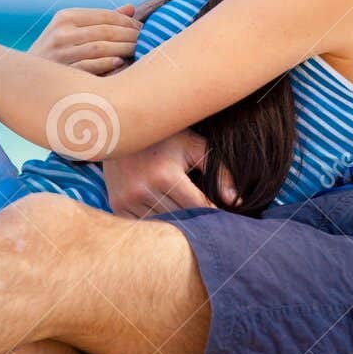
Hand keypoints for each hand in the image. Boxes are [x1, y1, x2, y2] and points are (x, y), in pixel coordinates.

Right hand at [28, 4, 140, 74]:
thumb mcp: (73, 30)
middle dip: (130, 36)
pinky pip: (90, 66)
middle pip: (105, 31)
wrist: (27, 78)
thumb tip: (131, 8)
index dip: (128, 22)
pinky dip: (107, 63)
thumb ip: (102, 20)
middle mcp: (61, 32)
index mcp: (66, 17)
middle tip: (146, 41)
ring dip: (123, 49)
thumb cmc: (58, 51)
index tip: (143, 29)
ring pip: (100, 48)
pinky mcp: (61, 73)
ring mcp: (60, 53)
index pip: (105, 15)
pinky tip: (120, 63)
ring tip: (138, 52)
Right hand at [102, 130, 236, 218]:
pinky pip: (144, 225)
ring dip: (177, 224)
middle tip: (212, 223)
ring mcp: (127, 199)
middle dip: (198, 220)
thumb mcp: (192, 145)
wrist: (121, 128)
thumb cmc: (164, 136)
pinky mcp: (117, 205)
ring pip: (163, 225)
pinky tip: (167, 217)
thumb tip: (236, 201)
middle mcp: (143, 189)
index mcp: (165, 175)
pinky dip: (157, 224)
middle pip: (181, 219)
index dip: (214, 213)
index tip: (225, 217)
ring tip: (191, 221)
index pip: (198, 207)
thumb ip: (217, 170)